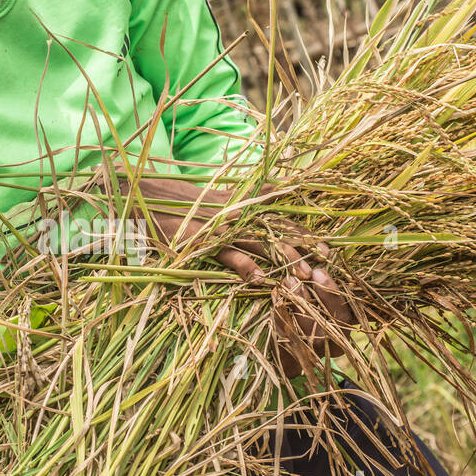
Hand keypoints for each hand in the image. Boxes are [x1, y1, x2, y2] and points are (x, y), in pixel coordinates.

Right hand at [118, 173, 353, 378]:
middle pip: (280, 231)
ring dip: (283, 262)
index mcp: (244, 204)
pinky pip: (228, 253)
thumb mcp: (219, 199)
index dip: (309, 235)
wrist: (144, 195)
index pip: (285, 218)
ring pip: (260, 243)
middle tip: (327, 273)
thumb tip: (284, 194)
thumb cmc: (183, 204)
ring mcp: (220, 225)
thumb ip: (250, 199)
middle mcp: (237, 212)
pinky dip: (245, 266)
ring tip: (304, 281)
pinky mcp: (201, 239)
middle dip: (306, 252)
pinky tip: (261, 280)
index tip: (330, 252)